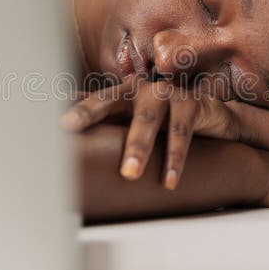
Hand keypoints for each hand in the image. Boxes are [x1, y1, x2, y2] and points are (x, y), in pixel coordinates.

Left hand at [61, 76, 240, 189]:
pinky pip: (181, 134)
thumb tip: (67, 120)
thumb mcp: (136, 116)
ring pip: (148, 121)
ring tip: (130, 175)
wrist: (214, 116)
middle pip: (110, 100)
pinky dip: (175, 160)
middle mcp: (141, 88)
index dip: (73, 108)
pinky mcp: (192, 104)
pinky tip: (169, 181)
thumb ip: (108, 117)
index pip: (92, 100)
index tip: (54, 121)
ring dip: (139, 148)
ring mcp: (167, 92)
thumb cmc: (167, 117)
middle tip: (68, 126)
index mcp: (123, 92)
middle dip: (89, 113)